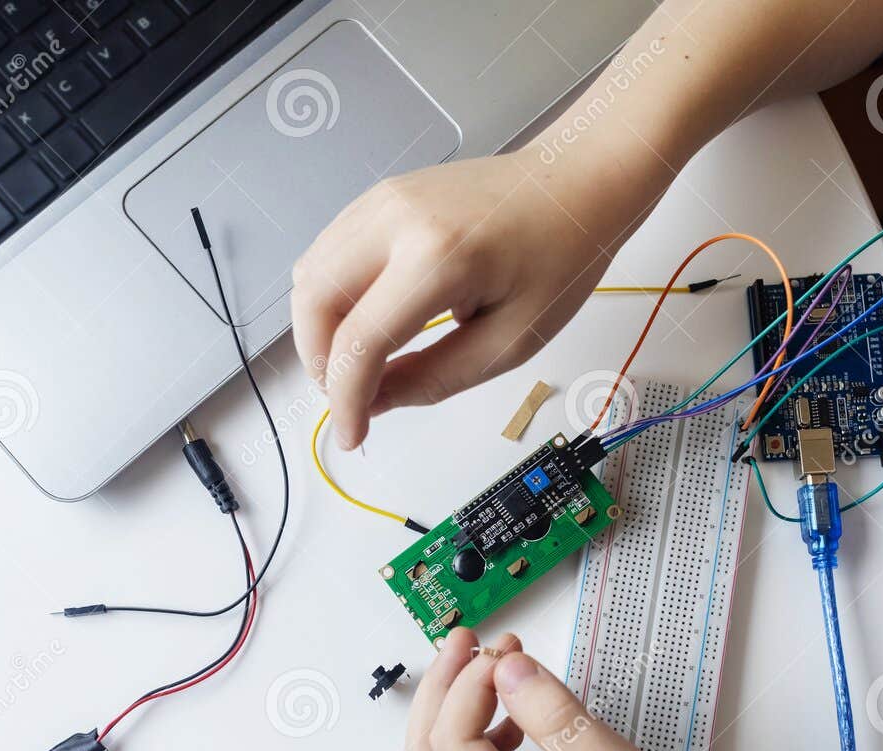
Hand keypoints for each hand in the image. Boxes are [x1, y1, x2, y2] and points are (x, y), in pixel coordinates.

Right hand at [290, 148, 656, 449]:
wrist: (574, 184)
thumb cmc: (560, 254)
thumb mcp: (510, 341)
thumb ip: (435, 378)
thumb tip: (376, 404)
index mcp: (437, 256)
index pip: (359, 341)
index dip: (346, 400)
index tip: (351, 434)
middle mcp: (396, 219)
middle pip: (311, 302)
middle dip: (320, 364)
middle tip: (351, 399)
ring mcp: (382, 200)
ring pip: (308, 275)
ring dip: (318, 331)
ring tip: (358, 366)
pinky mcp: (380, 197)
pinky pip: (327, 253)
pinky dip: (330, 298)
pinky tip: (365, 324)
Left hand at [405, 627, 750, 750]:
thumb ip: (557, 719)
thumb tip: (508, 670)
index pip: (452, 740)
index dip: (467, 684)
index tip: (505, 649)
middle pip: (431, 750)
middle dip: (444, 687)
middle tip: (470, 639)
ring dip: (461, 705)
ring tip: (495, 664)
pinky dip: (485, 730)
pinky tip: (518, 712)